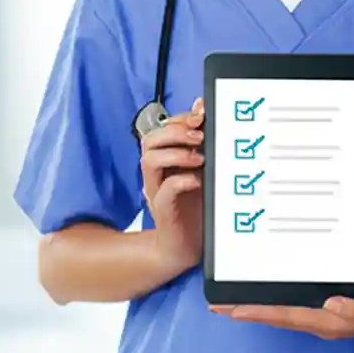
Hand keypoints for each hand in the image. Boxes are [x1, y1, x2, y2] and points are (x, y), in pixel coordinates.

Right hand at [141, 97, 204, 272]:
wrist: (187, 246)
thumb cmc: (195, 206)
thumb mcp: (204, 169)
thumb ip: (201, 141)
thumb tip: (201, 106)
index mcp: (165, 160)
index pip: (162, 129)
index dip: (179, 119)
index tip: (201, 115)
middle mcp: (156, 173)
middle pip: (150, 140)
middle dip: (175, 132)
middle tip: (200, 135)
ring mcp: (156, 191)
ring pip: (149, 161)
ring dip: (175, 154)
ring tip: (199, 158)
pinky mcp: (162, 210)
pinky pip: (163, 191)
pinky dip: (179, 181)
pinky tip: (196, 180)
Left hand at [211, 284, 353, 339]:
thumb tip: (331, 304)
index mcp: (331, 320)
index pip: (286, 315)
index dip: (259, 312)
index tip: (233, 308)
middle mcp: (323, 321)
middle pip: (278, 316)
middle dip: (248, 312)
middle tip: (218, 306)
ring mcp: (326, 318)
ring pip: (284, 313)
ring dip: (259, 309)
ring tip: (234, 304)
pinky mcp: (331, 310)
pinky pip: (296, 307)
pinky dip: (277, 303)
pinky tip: (270, 299)